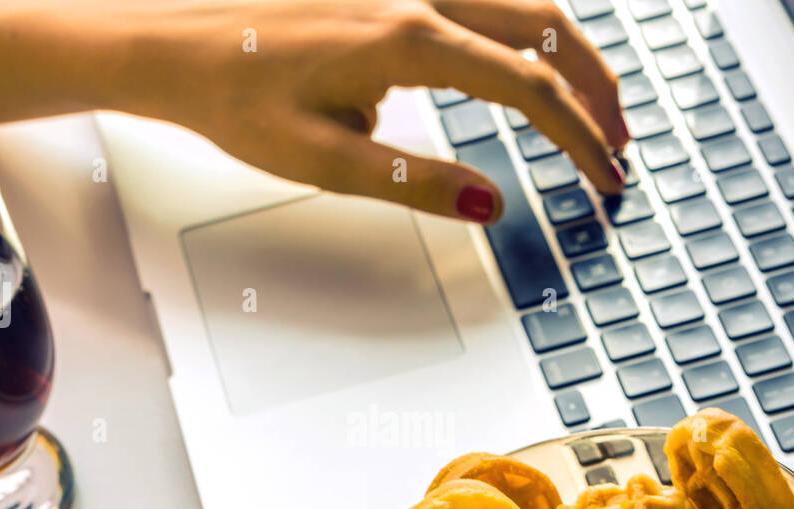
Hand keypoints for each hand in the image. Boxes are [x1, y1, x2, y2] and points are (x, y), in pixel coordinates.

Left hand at [96, 0, 628, 222]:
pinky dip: (527, 32)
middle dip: (598, 91)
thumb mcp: (324, 162)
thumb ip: (416, 181)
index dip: (580, 137)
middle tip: (622, 146)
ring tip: (594, 110)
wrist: (171, 42)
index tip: (605, 178)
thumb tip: (491, 204)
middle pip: (548, 29)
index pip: (530, 87)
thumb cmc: (234, 97)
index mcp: (408, 38)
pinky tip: (529, 66)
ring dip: (570, 56)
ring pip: (524, 3)